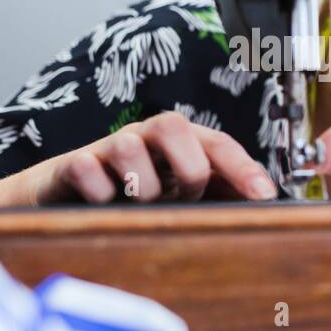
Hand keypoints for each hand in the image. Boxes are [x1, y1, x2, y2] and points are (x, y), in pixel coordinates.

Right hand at [29, 110, 276, 204]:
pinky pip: (85, 168)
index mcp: (176, 144)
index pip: (216, 143)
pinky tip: (104, 205)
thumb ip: (218, 195)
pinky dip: (98, 189)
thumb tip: (264, 204)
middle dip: (189, 166)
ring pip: (128, 146)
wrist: (65, 194)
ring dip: (142, 184)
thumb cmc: (131, 194)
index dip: (242, 166)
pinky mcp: (72, 167)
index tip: (264, 196)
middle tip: (188, 197)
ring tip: (139, 205)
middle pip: (171, 124)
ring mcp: (107, 150)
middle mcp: (144, 139)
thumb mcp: (180, 196)